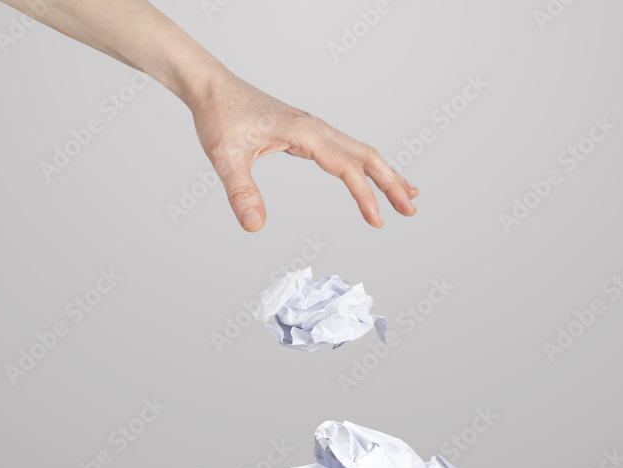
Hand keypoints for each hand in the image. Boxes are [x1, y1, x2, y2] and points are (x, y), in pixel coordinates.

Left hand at [189, 68, 418, 232]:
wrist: (211, 88)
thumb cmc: (218, 116)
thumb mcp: (225, 157)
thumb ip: (241, 191)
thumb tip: (254, 226)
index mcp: (305, 133)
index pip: (347, 167)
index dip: (365, 196)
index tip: (377, 220)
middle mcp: (316, 128)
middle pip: (367, 156)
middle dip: (391, 183)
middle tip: (411, 210)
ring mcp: (314, 130)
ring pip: (361, 151)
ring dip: (386, 174)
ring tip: (408, 196)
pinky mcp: (308, 134)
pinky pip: (346, 151)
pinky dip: (366, 166)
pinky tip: (373, 178)